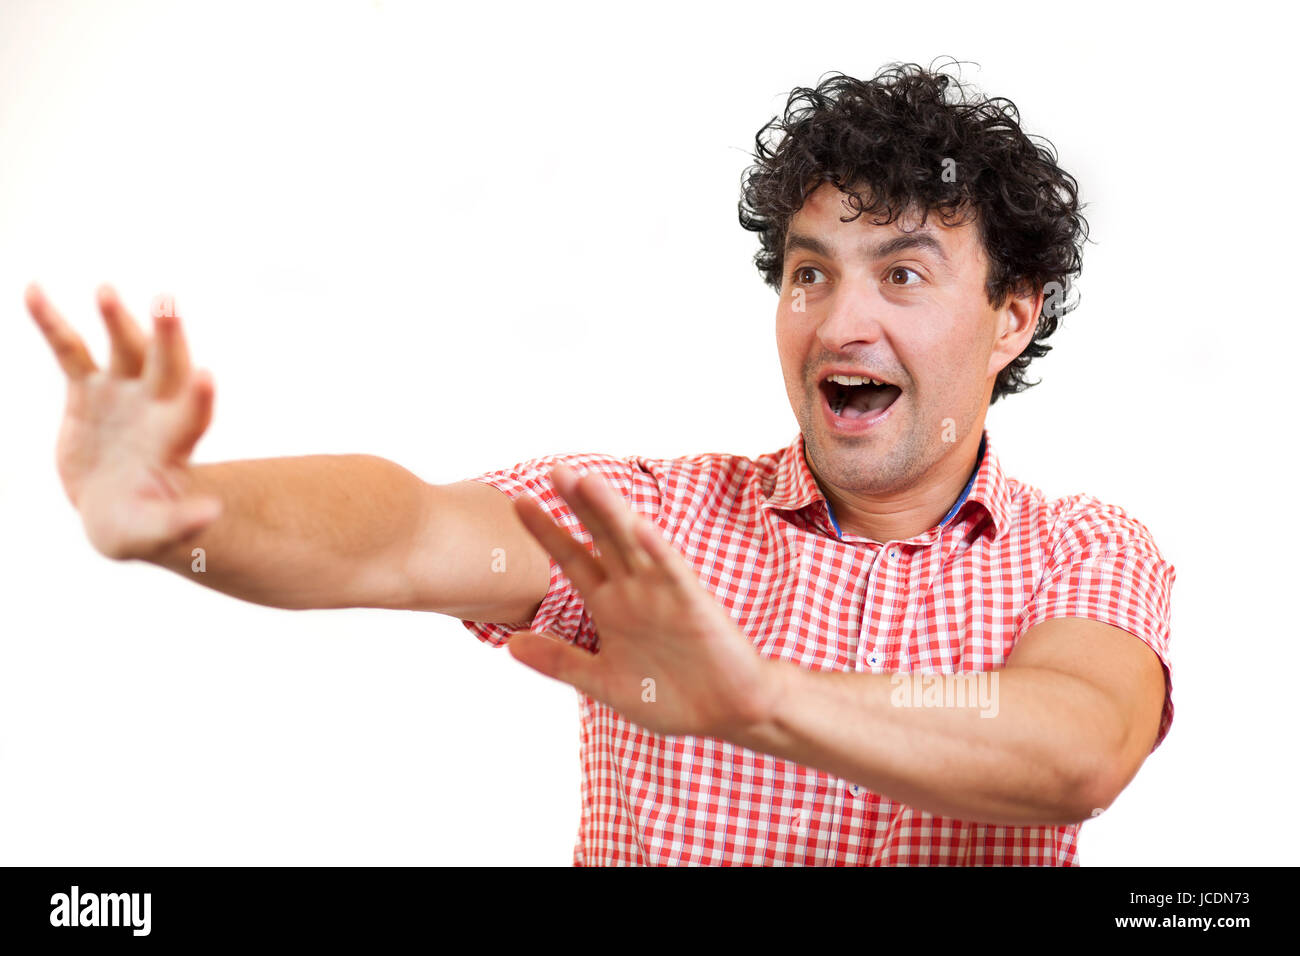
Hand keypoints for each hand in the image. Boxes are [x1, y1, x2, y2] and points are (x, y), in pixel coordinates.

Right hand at [24, 283, 221, 559]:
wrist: (113, 509)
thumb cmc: (139, 526)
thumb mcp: (154, 534)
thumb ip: (179, 524)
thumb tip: (213, 515)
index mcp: (173, 443)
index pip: (193, 417)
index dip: (199, 399)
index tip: (207, 377)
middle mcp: (154, 408)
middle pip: (167, 367)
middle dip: (168, 337)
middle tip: (167, 302)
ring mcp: (122, 393)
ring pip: (124, 348)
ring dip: (117, 319)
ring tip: (106, 291)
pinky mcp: (88, 389)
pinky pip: (70, 349)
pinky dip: (53, 322)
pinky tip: (34, 290)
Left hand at [506, 464, 778, 740]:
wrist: (727, 712)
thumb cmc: (671, 697)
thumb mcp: (602, 680)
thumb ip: (559, 660)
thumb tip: (510, 643)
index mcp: (611, 606)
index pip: (574, 560)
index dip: (547, 532)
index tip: (519, 504)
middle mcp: (635, 591)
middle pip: (602, 538)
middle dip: (580, 505)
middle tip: (556, 470)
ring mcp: (664, 593)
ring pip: (634, 545)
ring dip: (614, 513)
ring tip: (590, 481)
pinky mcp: (694, 605)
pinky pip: (674, 573)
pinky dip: (658, 551)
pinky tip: (641, 527)